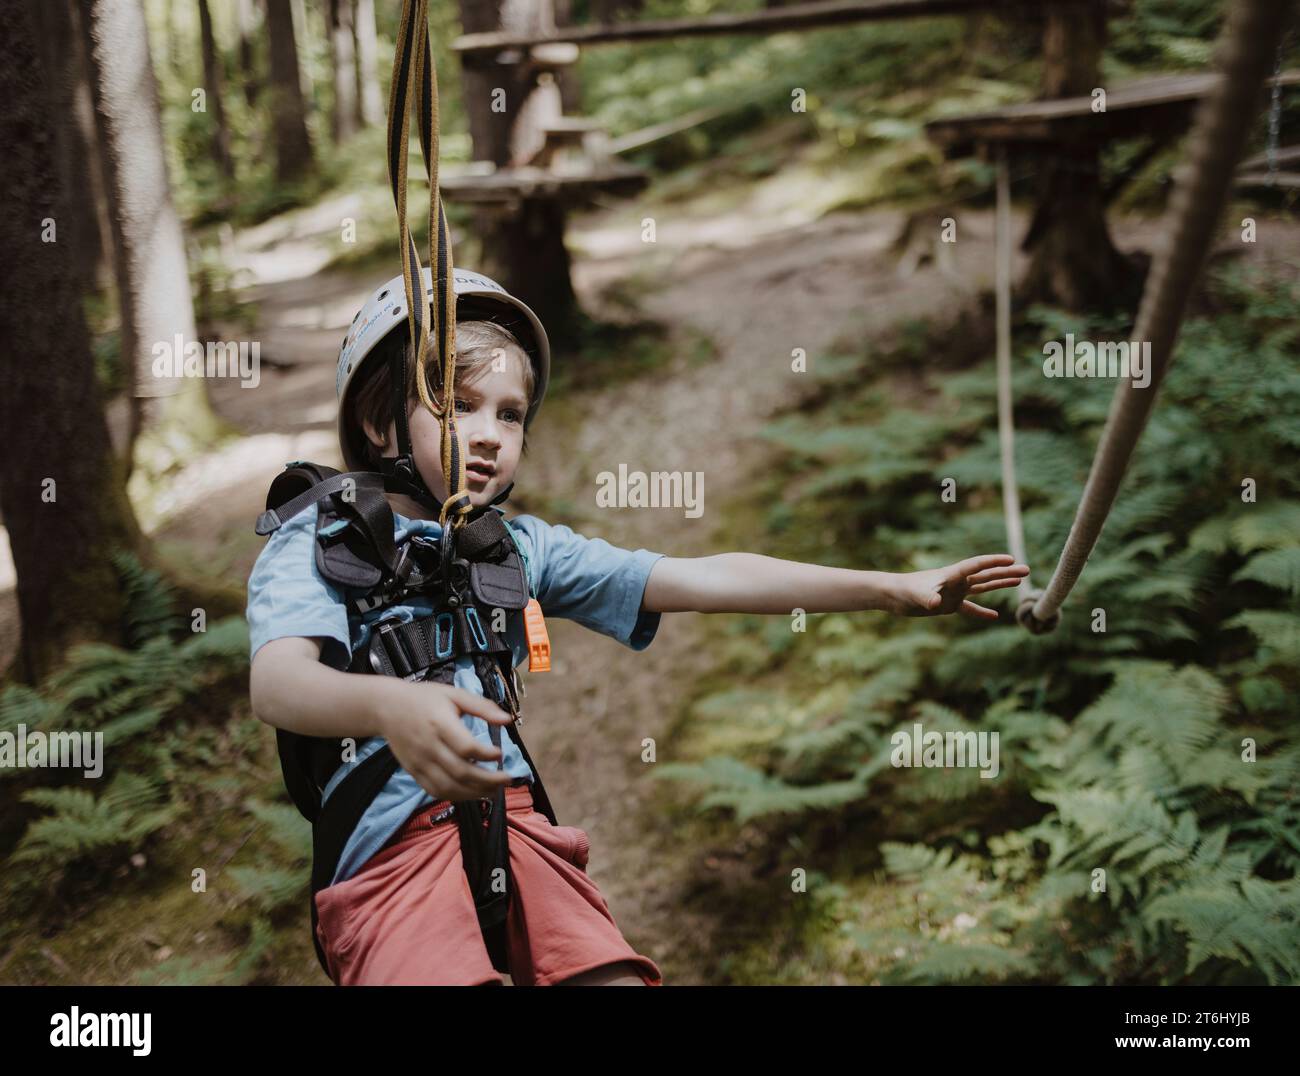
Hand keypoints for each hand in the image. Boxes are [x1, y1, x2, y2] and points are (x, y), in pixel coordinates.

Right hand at [370, 678, 515, 800]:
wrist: (386, 708)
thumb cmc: (424, 698)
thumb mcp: (454, 694)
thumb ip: (481, 706)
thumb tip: (507, 720)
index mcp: (440, 723)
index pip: (465, 747)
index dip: (486, 754)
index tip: (500, 754)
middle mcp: (429, 746)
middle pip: (461, 772)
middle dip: (488, 780)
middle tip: (507, 779)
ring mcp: (420, 762)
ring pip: (449, 787)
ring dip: (474, 793)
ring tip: (494, 791)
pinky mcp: (414, 772)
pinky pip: (436, 791)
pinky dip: (456, 796)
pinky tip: (472, 793)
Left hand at [886, 554, 1029, 619]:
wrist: (894, 595)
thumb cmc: (904, 590)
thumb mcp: (917, 594)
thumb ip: (928, 597)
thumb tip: (936, 604)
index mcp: (952, 574)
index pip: (977, 565)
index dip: (993, 562)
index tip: (1011, 559)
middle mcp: (957, 581)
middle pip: (986, 574)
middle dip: (1005, 572)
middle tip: (1026, 569)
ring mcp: (955, 592)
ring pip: (983, 587)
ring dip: (1000, 584)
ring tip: (1019, 581)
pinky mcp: (950, 604)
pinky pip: (970, 608)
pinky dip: (982, 612)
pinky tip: (995, 616)